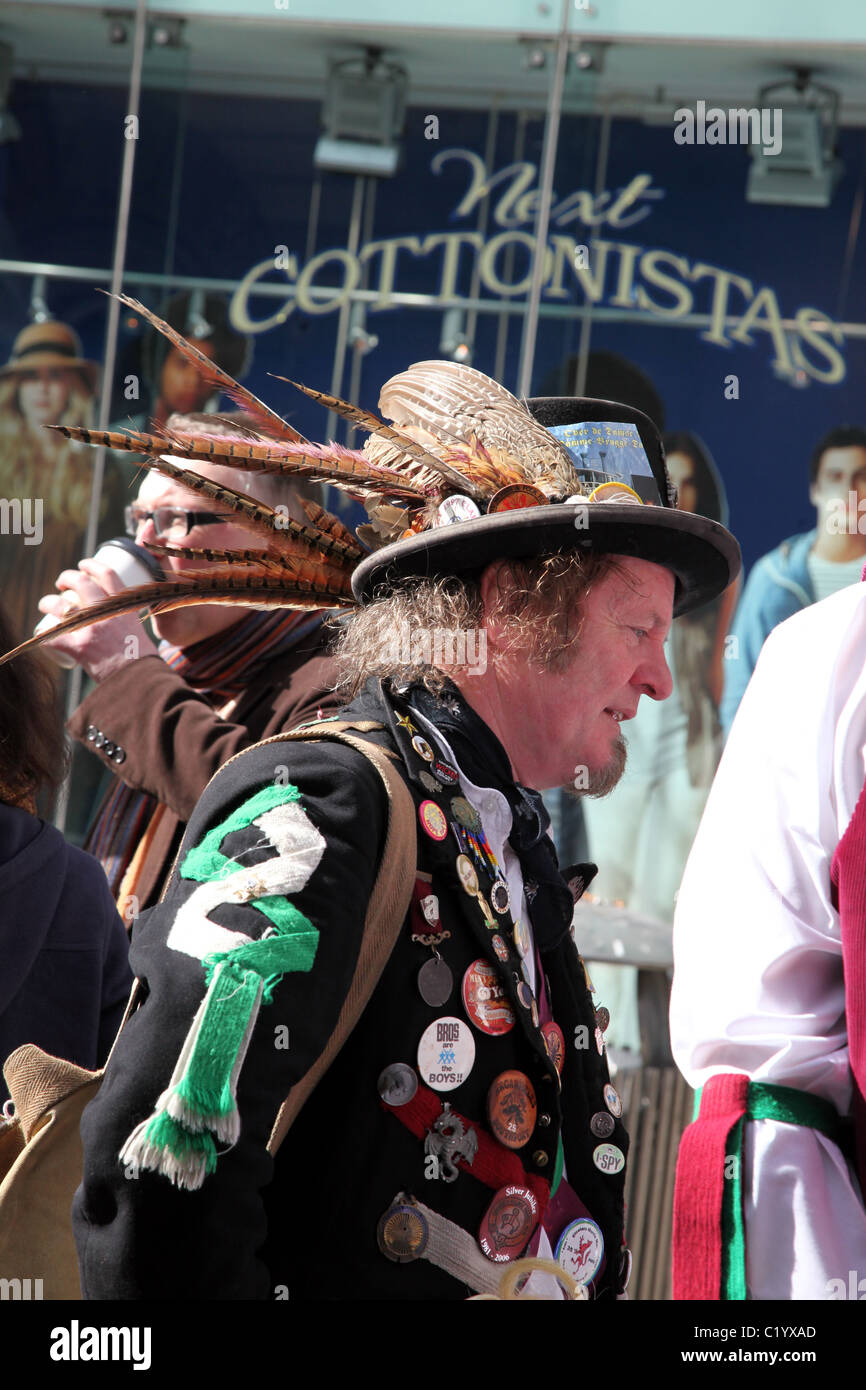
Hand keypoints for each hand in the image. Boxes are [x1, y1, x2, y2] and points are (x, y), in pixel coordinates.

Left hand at [37, 557, 159, 681]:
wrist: (140, 680)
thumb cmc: (142, 659)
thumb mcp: (138, 630)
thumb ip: (125, 622)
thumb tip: (113, 622)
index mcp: (124, 605)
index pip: (107, 573)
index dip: (91, 565)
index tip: (83, 565)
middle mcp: (106, 611)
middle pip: (81, 582)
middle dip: (67, 577)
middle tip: (62, 583)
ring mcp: (91, 627)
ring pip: (60, 604)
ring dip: (48, 601)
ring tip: (45, 603)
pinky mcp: (78, 647)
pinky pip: (52, 636)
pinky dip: (44, 635)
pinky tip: (41, 634)